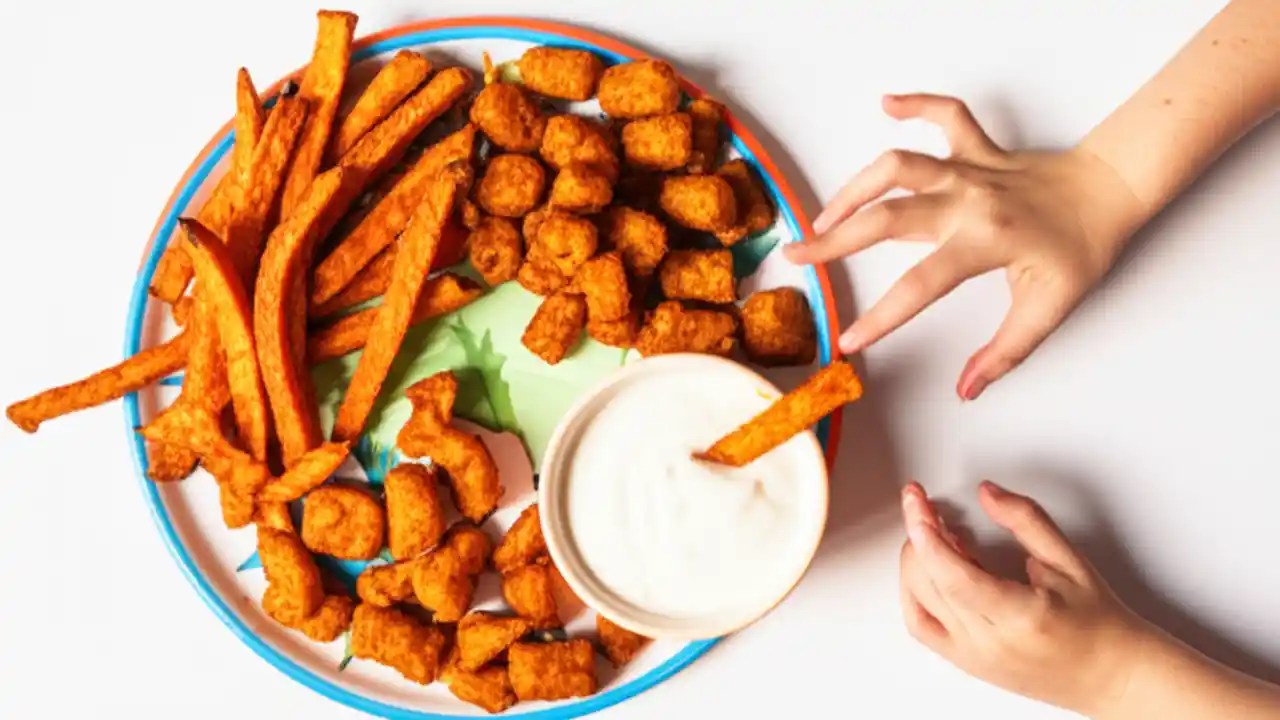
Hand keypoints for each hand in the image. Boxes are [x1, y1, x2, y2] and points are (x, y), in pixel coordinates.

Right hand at [786, 94, 1145, 399]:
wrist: (1111, 192)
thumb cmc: (1082, 250)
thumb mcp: (1048, 310)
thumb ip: (1004, 353)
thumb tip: (966, 389)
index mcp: (984, 242)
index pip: (919, 286)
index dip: (880, 318)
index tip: (848, 341)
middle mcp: (968, 200)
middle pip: (887, 218)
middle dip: (835, 241)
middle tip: (798, 258)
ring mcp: (970, 168)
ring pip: (898, 165)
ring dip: (855, 188)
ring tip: (823, 217)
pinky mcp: (977, 148)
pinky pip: (945, 114)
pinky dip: (915, 103)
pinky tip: (885, 104)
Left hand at [898, 481, 1156, 716]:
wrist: (1111, 675)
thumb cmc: (1098, 621)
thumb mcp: (1068, 559)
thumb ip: (1025, 519)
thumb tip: (985, 492)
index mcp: (1020, 617)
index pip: (953, 576)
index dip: (927, 534)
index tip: (917, 502)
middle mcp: (989, 644)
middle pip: (928, 584)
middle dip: (920, 537)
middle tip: (929, 508)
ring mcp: (973, 658)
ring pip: (917, 603)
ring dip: (917, 561)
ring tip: (941, 536)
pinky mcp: (966, 663)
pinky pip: (920, 626)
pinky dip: (913, 592)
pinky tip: (928, 569)